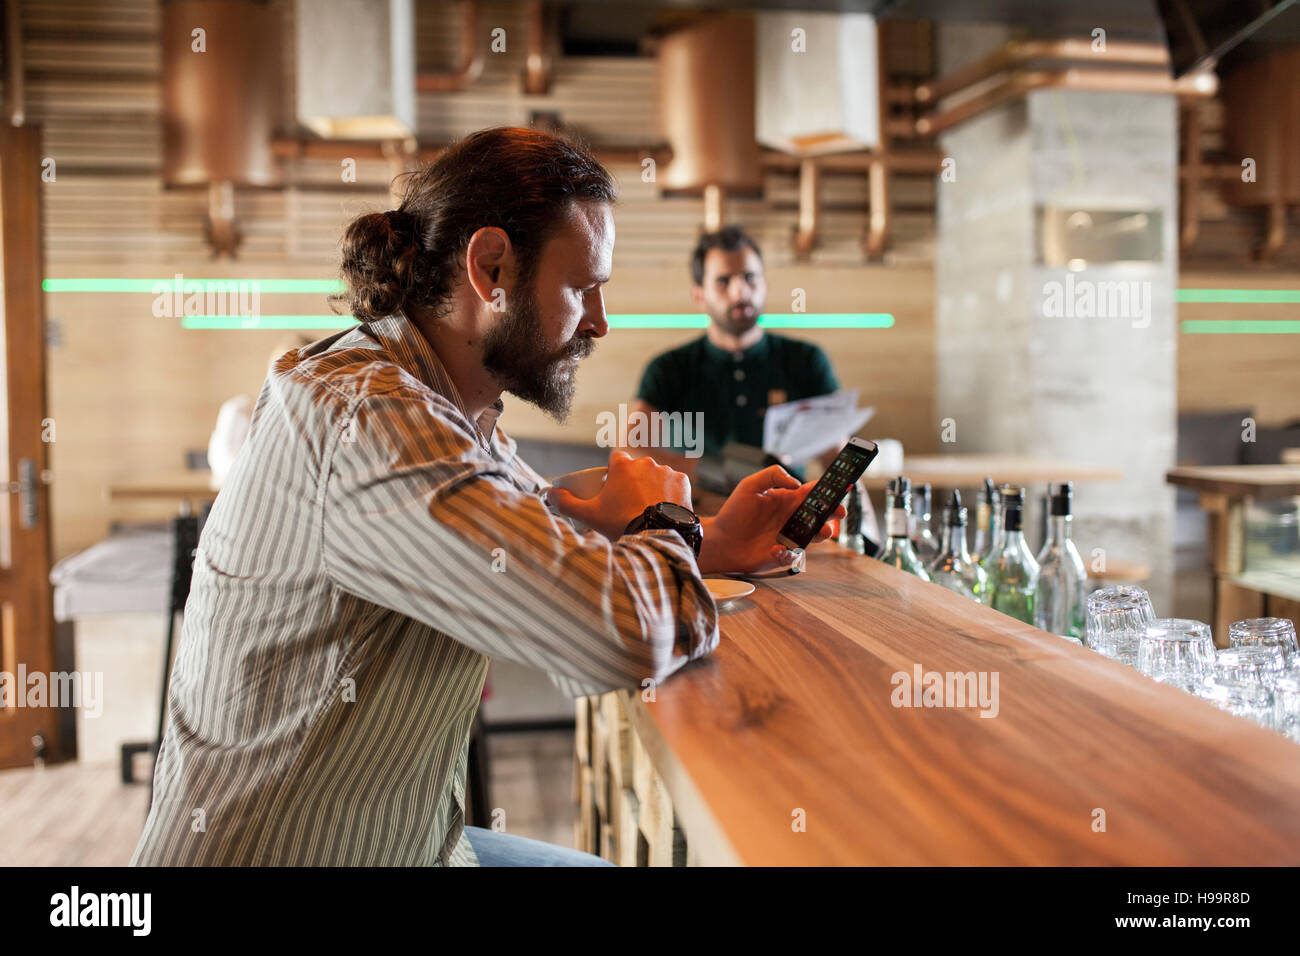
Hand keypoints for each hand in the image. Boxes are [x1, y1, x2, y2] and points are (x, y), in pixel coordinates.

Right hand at [545, 450, 691, 539]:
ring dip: (653, 487)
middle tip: (630, 505)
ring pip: (656, 476)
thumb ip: (567, 503)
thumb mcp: (589, 515)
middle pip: (637, 468)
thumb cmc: (621, 524)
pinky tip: (665, 508)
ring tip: (648, 509)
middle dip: (633, 482)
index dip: (614, 475)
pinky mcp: (683, 482)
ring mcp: (666, 471)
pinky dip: (670, 494)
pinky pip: (674, 484)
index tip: (613, 490)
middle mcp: (645, 462)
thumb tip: (549, 493)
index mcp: (622, 465)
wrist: (658, 536)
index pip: (616, 461)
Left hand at [697, 465, 845, 574]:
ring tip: (824, 531)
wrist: (720, 541)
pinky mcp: (783, 554)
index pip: (813, 492)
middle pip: (821, 514)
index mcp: (788, 499)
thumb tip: (796, 483)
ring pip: (816, 535)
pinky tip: (775, 548)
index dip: (829, 489)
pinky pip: (793, 554)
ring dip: (823, 533)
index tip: (842, 487)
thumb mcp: (750, 486)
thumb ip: (772, 475)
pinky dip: (787, 552)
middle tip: (839, 512)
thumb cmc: (734, 513)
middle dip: (834, 512)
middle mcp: (792, 518)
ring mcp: (790, 536)